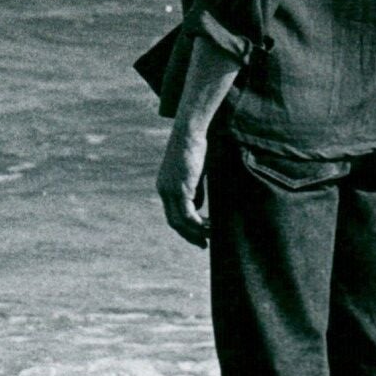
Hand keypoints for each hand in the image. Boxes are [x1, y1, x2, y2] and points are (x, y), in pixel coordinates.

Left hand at [156, 125, 209, 248]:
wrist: (190, 131)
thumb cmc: (195, 146)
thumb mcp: (194, 172)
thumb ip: (194, 189)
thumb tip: (198, 205)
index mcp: (165, 186)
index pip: (172, 213)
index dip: (185, 227)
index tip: (198, 235)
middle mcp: (164, 190)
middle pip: (174, 221)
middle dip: (189, 235)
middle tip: (204, 244)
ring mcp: (170, 190)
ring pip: (181, 221)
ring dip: (196, 232)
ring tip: (212, 237)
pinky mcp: (180, 189)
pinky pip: (188, 215)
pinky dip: (199, 224)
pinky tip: (211, 226)